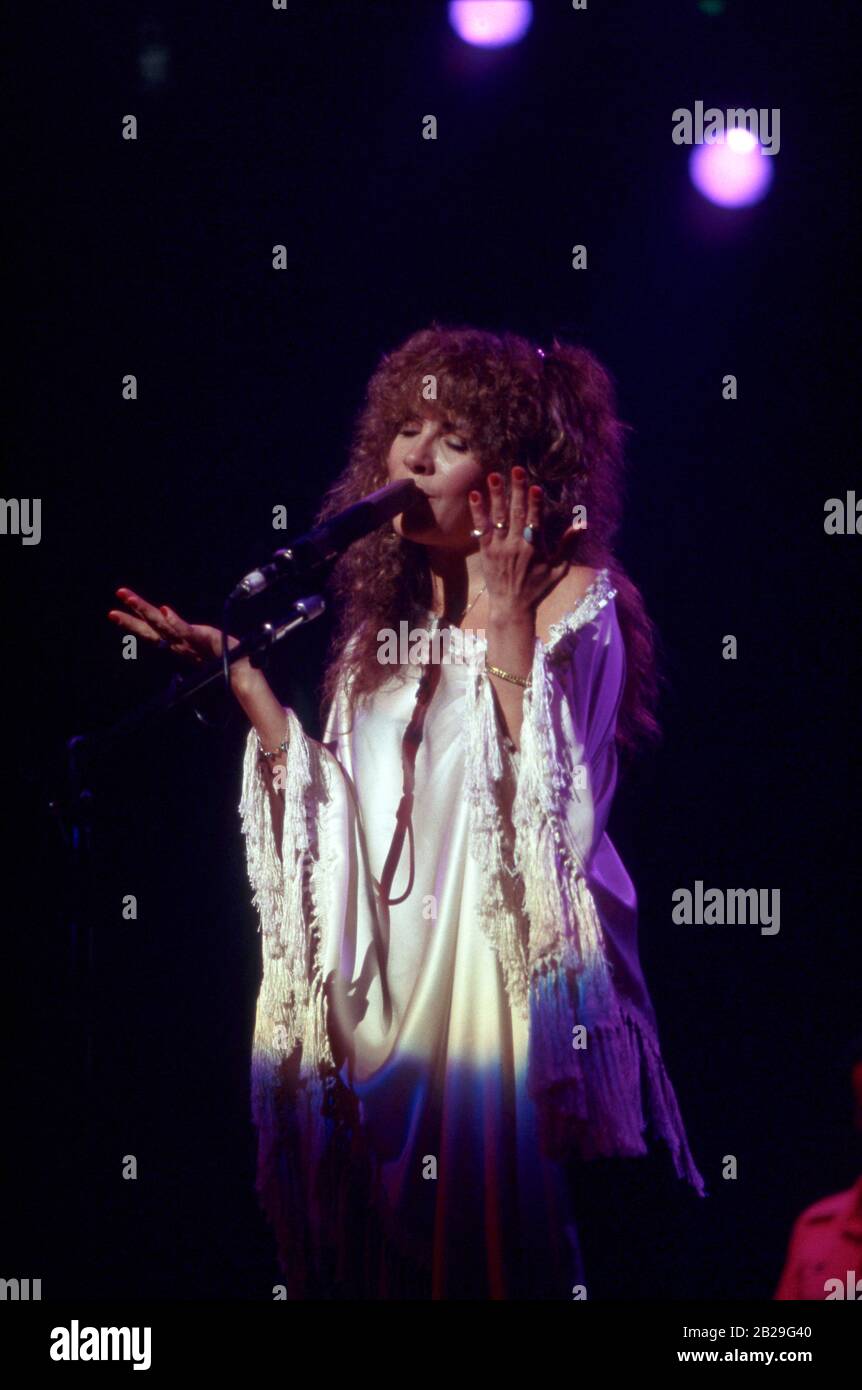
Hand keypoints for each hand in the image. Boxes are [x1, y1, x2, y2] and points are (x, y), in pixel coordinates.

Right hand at [107, 587, 251, 683]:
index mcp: (174, 642)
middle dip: (131, 618)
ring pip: (162, 625)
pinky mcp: (201, 638)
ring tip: (132, 599)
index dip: (131, 622)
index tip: (113, 612)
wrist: (237, 667)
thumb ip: (179, 629)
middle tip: (112, 610)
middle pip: (150, 628)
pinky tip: (166, 611)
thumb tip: (164, 613)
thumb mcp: (195, 639)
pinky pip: (186, 630)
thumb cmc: (218, 653)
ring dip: (146, 612)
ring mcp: (188, 641)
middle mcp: (177, 643)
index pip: (149, 630)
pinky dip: (175, 622)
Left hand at [468, 467, 578, 617]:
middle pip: (516, 513)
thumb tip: (582, 524)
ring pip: (498, 517)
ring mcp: (499, 547)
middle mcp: (516, 546)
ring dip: (496, 495)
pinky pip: (481, 528)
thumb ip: (569, 546)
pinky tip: (475, 495)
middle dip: (517, 490)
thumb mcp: (559, 570)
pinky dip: (478, 512)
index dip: (535, 504)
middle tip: (516, 469)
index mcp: (534, 549)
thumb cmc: (537, 588)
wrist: (511, 607)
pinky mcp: (486, 551)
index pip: (535, 521)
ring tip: (494, 475)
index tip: (535, 488)